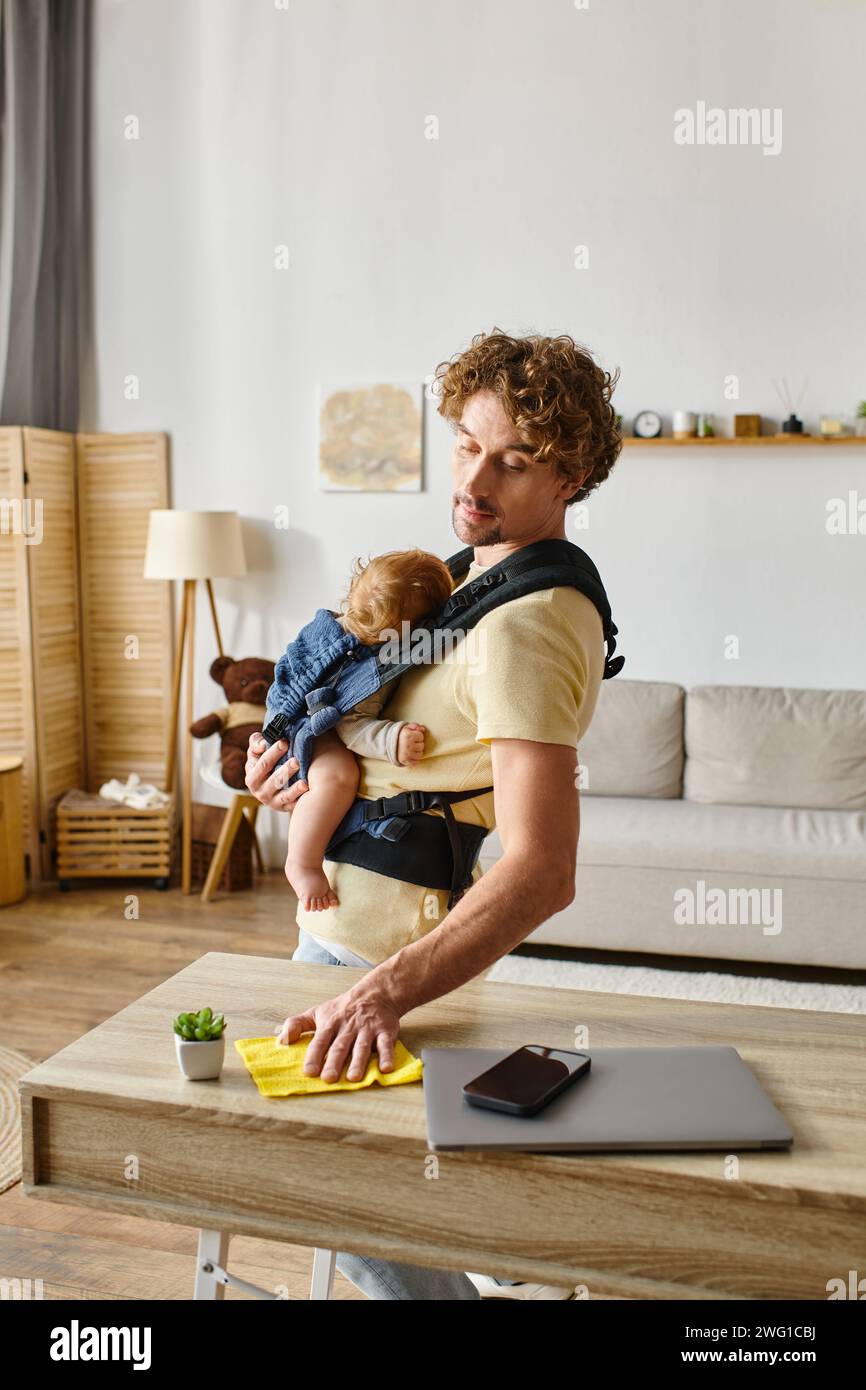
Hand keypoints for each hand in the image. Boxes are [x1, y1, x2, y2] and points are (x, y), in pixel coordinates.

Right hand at [245, 732, 307, 809]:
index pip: (263, 764)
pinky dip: (302, 799)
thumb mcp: (256, 753)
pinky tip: (310, 792)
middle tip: (296, 761)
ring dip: (294, 789)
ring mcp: (273, 801)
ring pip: (284, 796)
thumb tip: (263, 744)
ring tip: (304, 782)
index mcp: (252, 777)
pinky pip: (294, 805)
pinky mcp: (285, 808)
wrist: (269, 785)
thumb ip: (256, 743)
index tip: (285, 742)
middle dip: (285, 771)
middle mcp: (260, 792)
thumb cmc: (264, 763)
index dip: (274, 753)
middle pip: (274, 781)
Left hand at [275, 978, 401, 1081]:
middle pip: (340, 1046)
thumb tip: (279, 1041)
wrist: (376, 993)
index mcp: (330, 1023)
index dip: (314, 1055)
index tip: (309, 1071)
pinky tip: (386, 1069)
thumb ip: (297, 1025)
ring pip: (361, 1047)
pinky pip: (386, 1045)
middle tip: (328, 1078)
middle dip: (334, 1062)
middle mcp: (348, 1027)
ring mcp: (367, 1029)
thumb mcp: (317, 1012)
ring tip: (353, 1078)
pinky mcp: (385, 1032)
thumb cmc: (342, 1008)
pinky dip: (387, 1057)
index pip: (320, 1040)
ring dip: (358, 1062)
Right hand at [396, 722, 425, 765]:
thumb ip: (415, 726)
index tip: (413, 737)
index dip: (418, 736)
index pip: (421, 736)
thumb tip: (423, 729)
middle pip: (422, 746)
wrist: (388, 745)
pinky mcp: (405, 761)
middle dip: (418, 744)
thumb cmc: (400, 736)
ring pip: (420, 754)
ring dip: (417, 752)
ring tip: (411, 749)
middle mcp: (407, 745)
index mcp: (408, 735)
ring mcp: (407, 754)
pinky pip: (416, 762)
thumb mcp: (406, 728)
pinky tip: (410, 755)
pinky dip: (414, 760)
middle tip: (411, 743)